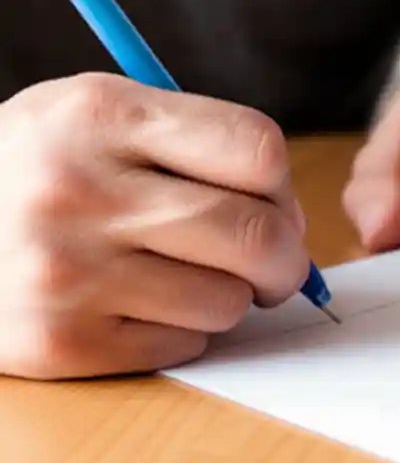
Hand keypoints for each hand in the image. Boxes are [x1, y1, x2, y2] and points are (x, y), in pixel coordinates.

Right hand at [0, 73, 310, 379]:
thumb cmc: (42, 173)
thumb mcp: (98, 120)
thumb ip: (198, 148)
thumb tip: (295, 225)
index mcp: (100, 116)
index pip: (259, 150)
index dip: (283, 185)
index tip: (270, 204)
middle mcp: (79, 190)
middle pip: (259, 235)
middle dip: (283, 260)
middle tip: (267, 266)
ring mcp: (66, 272)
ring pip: (229, 301)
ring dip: (225, 297)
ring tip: (174, 277)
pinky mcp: (60, 341)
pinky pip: (185, 346)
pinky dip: (180, 332)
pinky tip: (133, 307)